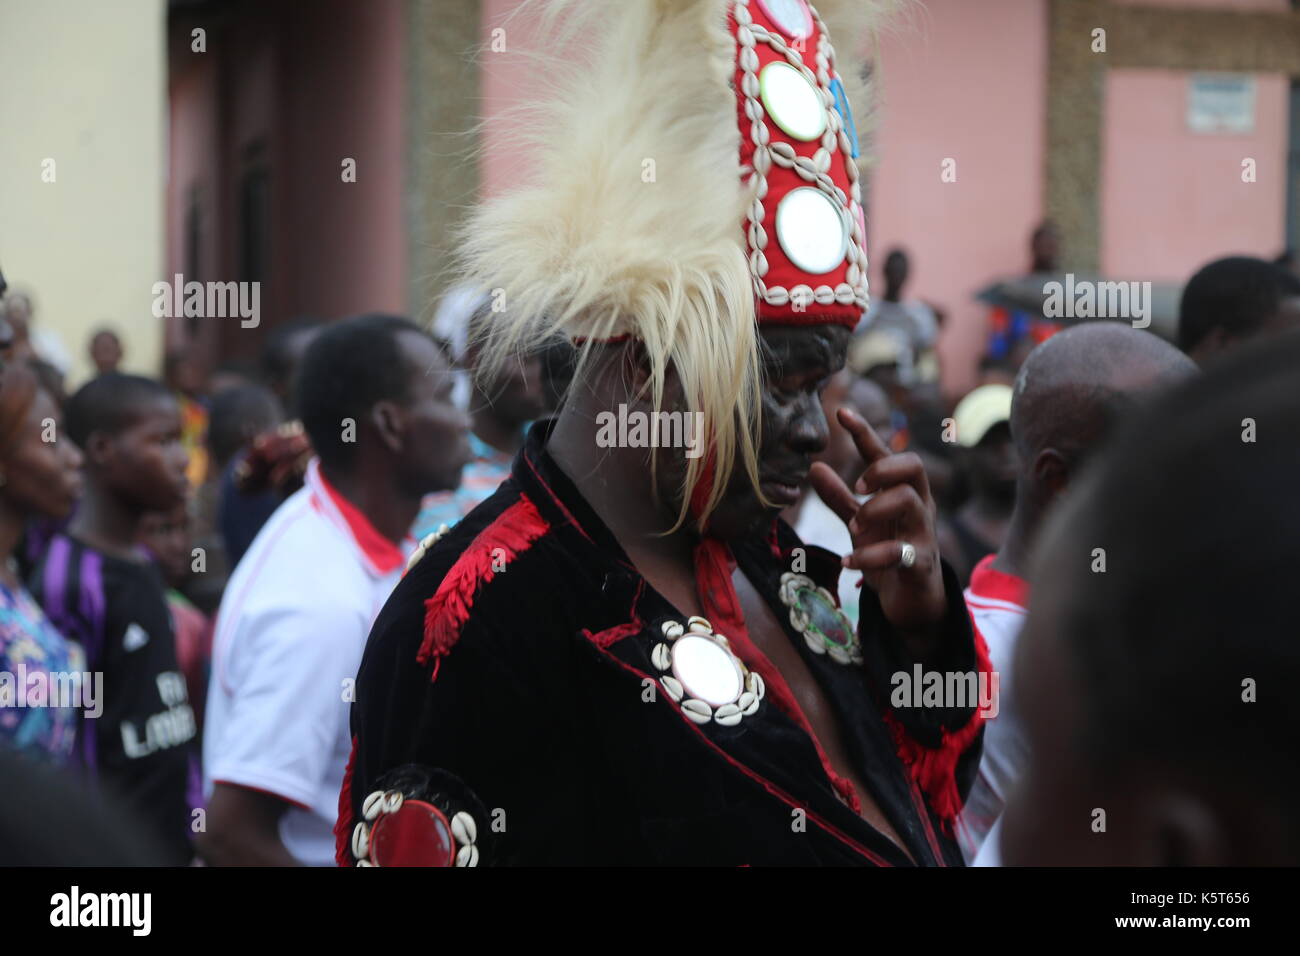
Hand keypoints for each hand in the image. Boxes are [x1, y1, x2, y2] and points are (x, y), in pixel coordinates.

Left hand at [808, 406, 947, 640]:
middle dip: (882, 469)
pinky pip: (901, 552)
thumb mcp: (860, 523)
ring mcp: (922, 533)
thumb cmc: (888, 554)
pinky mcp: (921, 563)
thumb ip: (840, 497)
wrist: (912, 602)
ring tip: (854, 526)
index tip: (841, 412)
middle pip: (914, 466)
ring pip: (911, 501)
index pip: (885, 454)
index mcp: (900, 492)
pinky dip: (870, 556)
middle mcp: (917, 506)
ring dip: (875, 508)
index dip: (865, 432)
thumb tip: (813, 468)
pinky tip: (848, 560)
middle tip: (857, 487)